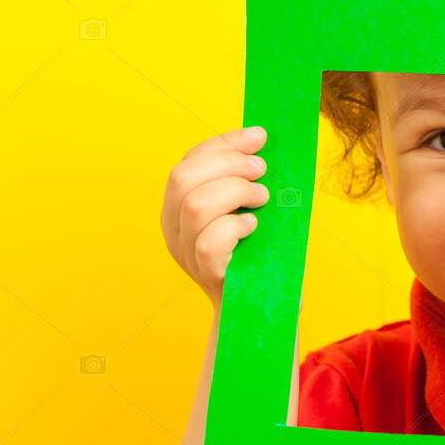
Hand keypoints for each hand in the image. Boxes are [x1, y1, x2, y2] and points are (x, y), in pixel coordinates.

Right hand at [160, 127, 269, 309]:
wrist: (270, 309)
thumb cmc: (266, 256)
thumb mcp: (255, 210)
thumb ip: (249, 182)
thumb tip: (262, 142)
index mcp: (181, 208)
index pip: (188, 162)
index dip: (224, 143)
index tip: (259, 136)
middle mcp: (175, 230)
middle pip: (183, 177)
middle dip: (228, 163)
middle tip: (262, 171)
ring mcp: (186, 255)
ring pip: (195, 204)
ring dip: (236, 191)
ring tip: (262, 200)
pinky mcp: (206, 275)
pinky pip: (209, 241)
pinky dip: (236, 226)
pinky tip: (253, 227)